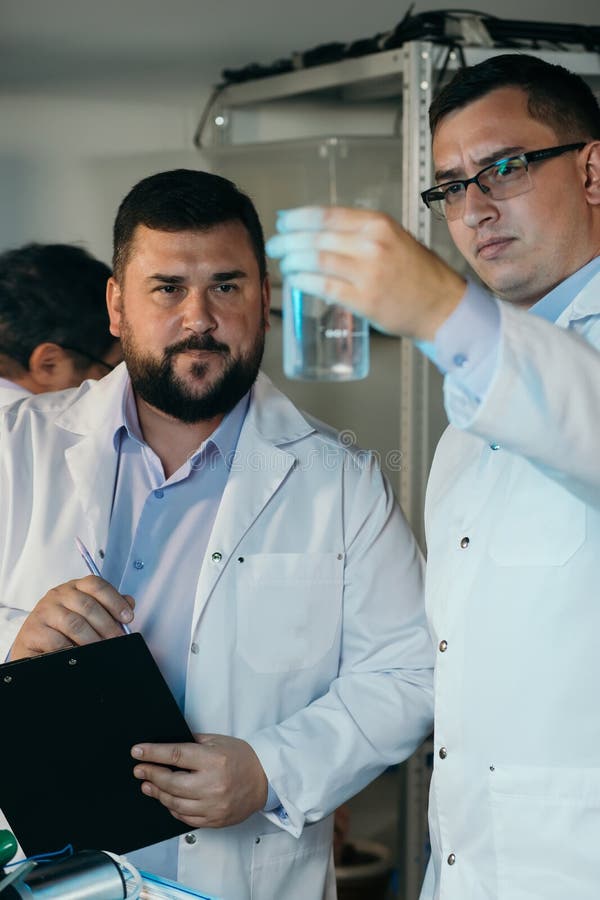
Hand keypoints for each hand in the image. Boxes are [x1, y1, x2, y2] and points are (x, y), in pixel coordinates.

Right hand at [11, 576, 134, 659]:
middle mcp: (58, 595)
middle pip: (87, 605)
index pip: (96, 585)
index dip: (115, 601)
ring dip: (92, 639)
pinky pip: (57, 641)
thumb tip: (129, 603)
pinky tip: (80, 654)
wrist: (33, 643)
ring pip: (74, 623)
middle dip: (107, 625)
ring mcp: (44, 611)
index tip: (128, 617)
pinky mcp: (33, 630)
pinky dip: (72, 649)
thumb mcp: (87, 613)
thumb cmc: (63, 627)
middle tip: (117, 639)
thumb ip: (109, 607)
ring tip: (101, 649)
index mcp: (74, 587)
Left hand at [131, 733, 267, 828]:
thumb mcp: (218, 741)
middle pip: (171, 782)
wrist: (265, 780)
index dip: (153, 754)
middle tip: (139, 770)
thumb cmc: (243, 757)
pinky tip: (167, 800)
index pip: (175, 755)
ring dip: (158, 794)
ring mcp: (213, 805)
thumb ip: (192, 743)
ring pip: (175, 803)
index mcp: (213, 760)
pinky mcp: (214, 820)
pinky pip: (185, 818)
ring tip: (148, 785)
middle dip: (151, 775)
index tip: (137, 752)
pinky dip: (173, 809)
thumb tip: (166, 746)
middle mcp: (212, 784)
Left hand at [266, 206, 466, 339]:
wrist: (441, 304)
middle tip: (275, 245)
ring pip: (316, 261)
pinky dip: (304, 282)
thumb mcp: (392, 238)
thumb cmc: (416, 273)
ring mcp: (368, 273)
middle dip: (288, 240)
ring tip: (284, 264)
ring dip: (293, 261)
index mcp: (378, 224)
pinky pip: (324, 287)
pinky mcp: (364, 300)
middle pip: (316, 237)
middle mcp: (372, 245)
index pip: (326, 215)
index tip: (283, 221)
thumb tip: (316, 230)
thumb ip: (359, 233)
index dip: (298, 217)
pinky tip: (295, 280)